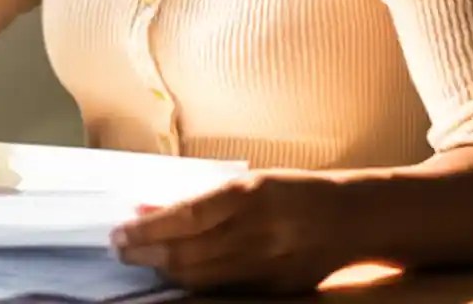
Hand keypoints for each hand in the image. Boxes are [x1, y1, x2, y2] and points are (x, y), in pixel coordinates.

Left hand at [110, 171, 350, 295]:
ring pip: (199, 277)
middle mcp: (257, 232)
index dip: (147, 228)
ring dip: (163, 269)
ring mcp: (267, 265)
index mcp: (250, 195)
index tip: (120, 230)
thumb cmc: (294, 191)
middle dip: (145, 253)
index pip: (186, 217)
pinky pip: (221, 290)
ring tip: (140, 259)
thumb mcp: (249, 183)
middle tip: (119, 248)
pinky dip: (192, 282)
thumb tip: (147, 208)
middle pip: (187, 253)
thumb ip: (199, 198)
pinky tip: (174, 272)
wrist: (354, 217)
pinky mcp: (274, 289)